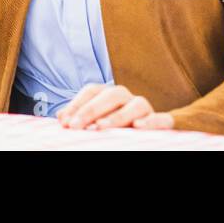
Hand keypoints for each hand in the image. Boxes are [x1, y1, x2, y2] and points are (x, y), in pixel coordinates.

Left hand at [56, 83, 174, 130]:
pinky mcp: (162, 121)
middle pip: (109, 95)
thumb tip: (60, 117)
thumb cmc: (115, 125)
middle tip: (75, 126)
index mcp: (108, 93)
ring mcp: (144, 107)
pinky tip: (139, 126)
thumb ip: (80, 117)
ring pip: (135, 105)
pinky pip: (162, 118)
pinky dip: (152, 121)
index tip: (64, 122)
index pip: (91, 92)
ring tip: (101, 127)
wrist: (147, 130)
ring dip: (117, 116)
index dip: (76, 105)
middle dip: (90, 110)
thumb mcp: (97, 120)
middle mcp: (126, 96)